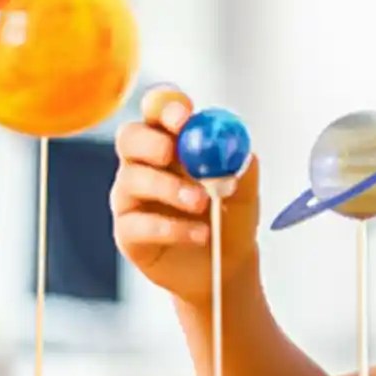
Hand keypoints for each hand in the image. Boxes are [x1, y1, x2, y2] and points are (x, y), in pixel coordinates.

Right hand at [111, 85, 261, 303]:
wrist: (227, 268)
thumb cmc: (230, 220)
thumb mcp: (246, 191)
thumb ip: (242, 166)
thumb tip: (238, 147)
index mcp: (173, 143)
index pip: (159, 112)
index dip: (166, 107)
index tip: (184, 116)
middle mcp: (146, 164)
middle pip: (130, 137)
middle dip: (151, 141)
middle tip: (173, 152)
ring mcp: (132, 197)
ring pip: (133, 179)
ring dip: (170, 188)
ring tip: (202, 205)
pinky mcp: (128, 232)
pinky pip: (138, 223)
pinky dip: (172, 228)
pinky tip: (199, 235)